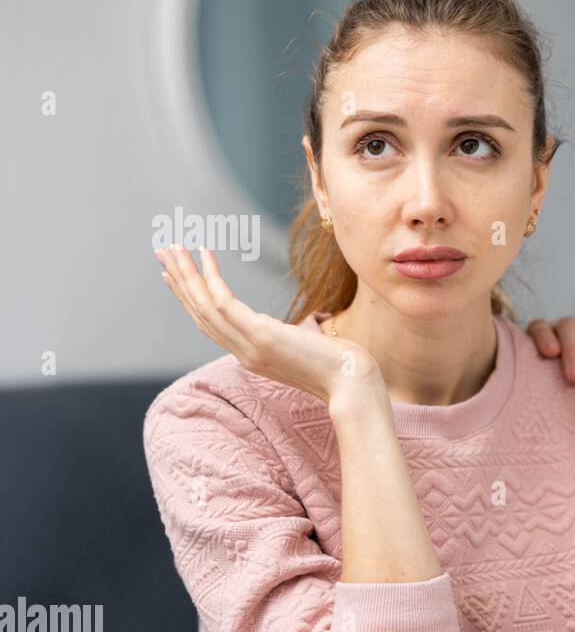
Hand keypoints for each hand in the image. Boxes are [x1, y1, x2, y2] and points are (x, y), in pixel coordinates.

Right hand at [154, 244, 379, 404]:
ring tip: (172, 247)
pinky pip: (224, 303)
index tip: (176, 277)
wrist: (353, 384)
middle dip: (180, 282)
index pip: (212, 326)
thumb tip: (302, 332)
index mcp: (252, 356)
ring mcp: (249, 346)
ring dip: (185, 275)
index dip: (190, 300)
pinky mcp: (260, 336)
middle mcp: (244, 353)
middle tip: (163, 253)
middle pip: (199, 314)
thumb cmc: (342, 368)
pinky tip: (205, 254)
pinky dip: (211, 277)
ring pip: (204, 306)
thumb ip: (293, 341)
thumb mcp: (308, 352)